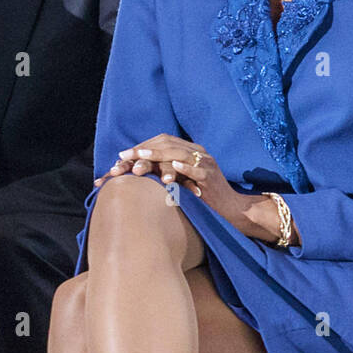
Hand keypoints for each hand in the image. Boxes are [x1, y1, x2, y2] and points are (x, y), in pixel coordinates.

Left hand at [98, 134, 276, 242]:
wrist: (231, 210)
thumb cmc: (203, 198)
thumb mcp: (182, 182)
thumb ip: (166, 173)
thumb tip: (137, 172)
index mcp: (189, 151)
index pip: (162, 141)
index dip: (141, 147)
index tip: (121, 156)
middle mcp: (197, 153)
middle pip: (167, 143)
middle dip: (143, 149)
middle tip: (124, 156)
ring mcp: (206, 163)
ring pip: (178, 153)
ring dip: (158, 155)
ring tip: (140, 157)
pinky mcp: (212, 177)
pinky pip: (198, 169)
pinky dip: (185, 167)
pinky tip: (172, 167)